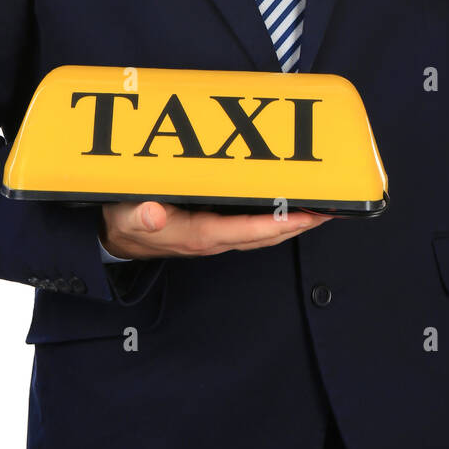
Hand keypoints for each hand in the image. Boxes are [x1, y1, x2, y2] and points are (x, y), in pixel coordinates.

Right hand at [100, 200, 333, 259]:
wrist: (116, 238)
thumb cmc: (125, 222)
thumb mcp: (127, 215)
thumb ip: (142, 214)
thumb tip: (155, 214)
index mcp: (199, 235)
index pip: (248, 231)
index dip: (280, 224)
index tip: (308, 215)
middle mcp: (214, 240)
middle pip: (267, 236)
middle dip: (300, 224)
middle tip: (331, 209)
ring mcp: (217, 238)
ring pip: (264, 235)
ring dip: (293, 224)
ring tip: (321, 208)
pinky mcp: (216, 231)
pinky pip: (254, 229)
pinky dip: (276, 221)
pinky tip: (288, 207)